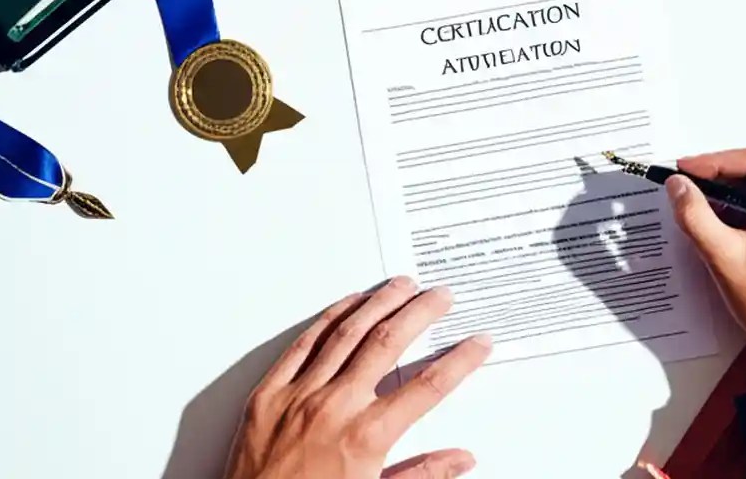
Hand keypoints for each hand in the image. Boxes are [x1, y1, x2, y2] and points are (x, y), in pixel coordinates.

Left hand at [225, 277, 491, 478]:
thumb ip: (422, 475)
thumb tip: (461, 459)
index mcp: (366, 437)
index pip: (428, 386)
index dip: (460, 360)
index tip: (478, 343)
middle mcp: (334, 408)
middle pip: (388, 343)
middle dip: (421, 313)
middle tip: (440, 296)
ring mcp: (298, 396)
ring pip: (347, 333)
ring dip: (379, 303)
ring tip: (401, 286)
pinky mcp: (267, 394)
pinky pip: (303, 345)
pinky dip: (329, 318)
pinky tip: (347, 304)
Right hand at [666, 147, 745, 385]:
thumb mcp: (724, 258)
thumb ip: (697, 217)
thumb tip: (677, 184)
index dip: (717, 162)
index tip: (683, 170)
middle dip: (721, 173)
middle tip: (685, 182)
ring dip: (729, 190)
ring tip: (696, 199)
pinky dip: (741, 206)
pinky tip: (716, 217)